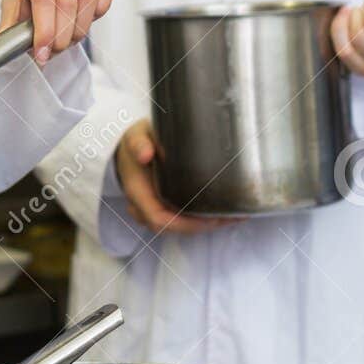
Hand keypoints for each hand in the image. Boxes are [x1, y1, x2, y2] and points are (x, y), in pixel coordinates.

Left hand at [0, 0, 116, 62]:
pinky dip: (99, 10)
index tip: (42, 53)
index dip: (44, 31)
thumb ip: (8, 26)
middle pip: (66, 1)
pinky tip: (87, 19)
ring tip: (69, 40)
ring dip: (80, 28)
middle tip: (56, 51)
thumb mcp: (14, 8)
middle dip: (62, 35)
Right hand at [114, 118, 236, 234]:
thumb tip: (145, 154)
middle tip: (231, 216)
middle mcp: (143, 207)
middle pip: (174, 227)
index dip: (185, 224)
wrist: (129, 147)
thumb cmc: (137, 141)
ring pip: (180, 226)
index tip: (210, 219)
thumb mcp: (135, 136)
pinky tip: (225, 211)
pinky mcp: (165, 208)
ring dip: (207, 224)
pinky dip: (203, 218)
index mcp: (137, 191)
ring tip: (235, 214)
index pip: (159, 219)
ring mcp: (153, 210)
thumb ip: (138, 143)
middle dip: (204, 226)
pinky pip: (183, 220)